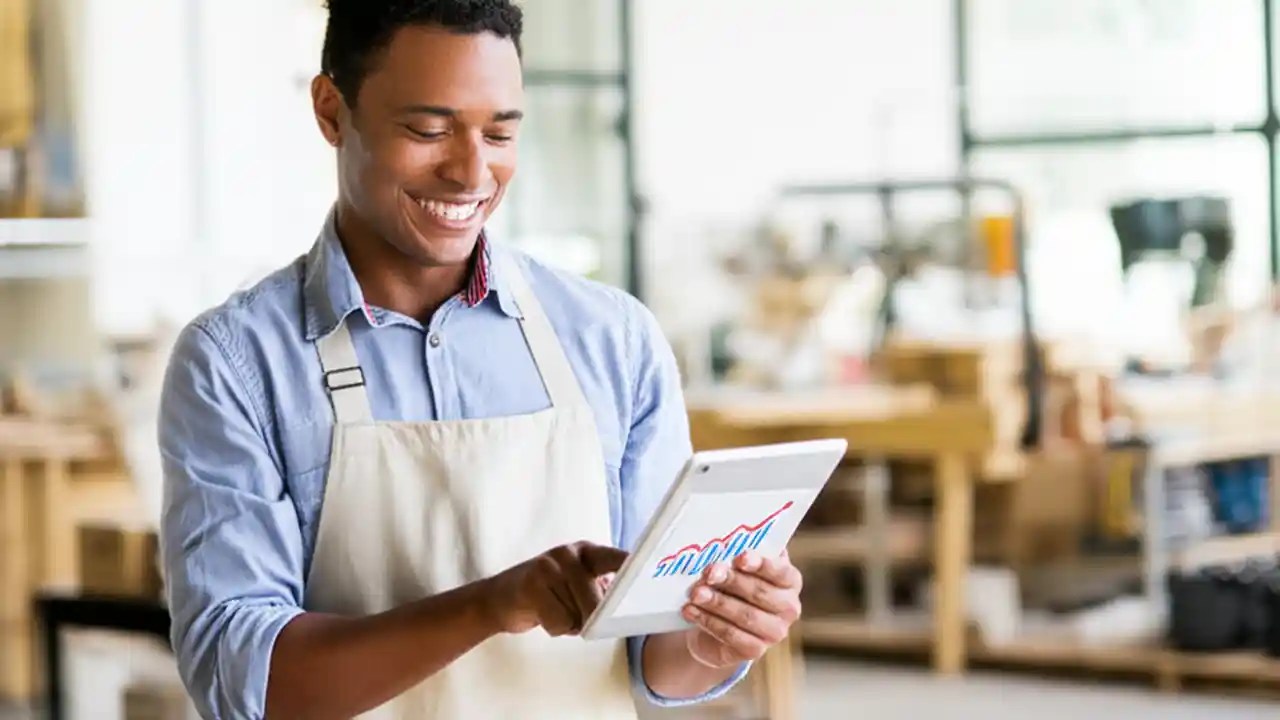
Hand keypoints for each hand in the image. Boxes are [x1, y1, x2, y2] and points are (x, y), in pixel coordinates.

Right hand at [483, 541, 627, 636]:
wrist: (498, 599)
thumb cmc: (547, 595)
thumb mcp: (577, 585)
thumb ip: (603, 590)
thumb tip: (633, 604)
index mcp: (588, 552)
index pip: (618, 559)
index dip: (635, 570)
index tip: (652, 580)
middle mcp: (570, 553)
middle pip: (600, 598)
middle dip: (595, 618)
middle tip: (579, 617)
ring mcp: (549, 566)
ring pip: (579, 614)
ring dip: (570, 623)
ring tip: (554, 610)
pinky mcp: (532, 584)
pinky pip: (560, 621)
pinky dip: (555, 628)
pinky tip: (542, 615)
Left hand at [680, 550, 802, 667]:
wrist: (718, 625)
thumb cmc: (732, 587)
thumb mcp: (739, 568)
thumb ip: (739, 556)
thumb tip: (726, 541)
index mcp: (790, 581)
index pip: (781, 572)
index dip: (761, 564)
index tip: (740, 558)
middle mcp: (789, 607)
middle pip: (760, 593)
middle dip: (732, 581)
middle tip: (709, 573)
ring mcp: (775, 632)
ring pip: (745, 616)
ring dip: (717, 602)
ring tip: (695, 593)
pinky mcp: (756, 650)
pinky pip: (731, 635)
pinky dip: (708, 622)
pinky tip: (691, 611)